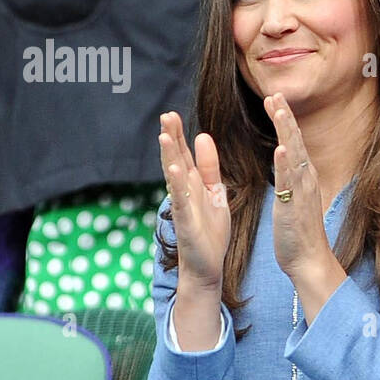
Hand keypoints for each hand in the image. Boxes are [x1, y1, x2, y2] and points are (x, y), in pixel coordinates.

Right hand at [158, 111, 229, 291]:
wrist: (207, 266)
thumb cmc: (210, 231)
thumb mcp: (215, 193)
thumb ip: (209, 167)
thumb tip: (203, 136)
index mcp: (193, 185)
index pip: (183, 155)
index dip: (178, 135)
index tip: (172, 113)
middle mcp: (184, 193)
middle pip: (176, 160)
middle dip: (171, 139)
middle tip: (165, 115)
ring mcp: (182, 207)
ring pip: (174, 178)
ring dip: (169, 157)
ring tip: (165, 135)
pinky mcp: (185, 223)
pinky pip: (180, 201)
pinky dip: (177, 185)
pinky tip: (174, 170)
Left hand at [263, 93, 343, 301]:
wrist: (309, 259)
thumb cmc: (298, 233)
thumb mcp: (294, 199)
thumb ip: (291, 179)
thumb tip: (287, 163)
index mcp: (303, 177)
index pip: (294, 142)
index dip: (285, 120)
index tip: (274, 99)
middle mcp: (305, 179)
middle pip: (296, 141)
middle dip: (285, 117)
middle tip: (275, 93)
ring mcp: (302, 191)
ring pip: (294, 155)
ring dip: (287, 131)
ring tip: (279, 109)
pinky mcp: (293, 205)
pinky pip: (289, 182)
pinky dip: (286, 164)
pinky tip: (282, 149)